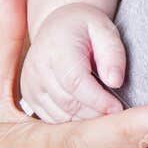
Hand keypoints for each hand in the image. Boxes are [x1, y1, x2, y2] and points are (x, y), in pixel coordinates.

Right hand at [20, 1, 126, 122]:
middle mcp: (38, 68)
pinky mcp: (29, 97)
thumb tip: (115, 81)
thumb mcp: (104, 29)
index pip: (75, 82)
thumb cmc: (85, 27)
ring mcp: (30, 84)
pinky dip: (72, 122)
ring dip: (85, 121)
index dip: (98, 99)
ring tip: (104, 115)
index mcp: (56, 48)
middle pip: (68, 102)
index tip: (118, 108)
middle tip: (116, 116)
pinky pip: (52, 119)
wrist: (59, 25)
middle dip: (95, 113)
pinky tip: (88, 115)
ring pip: (60, 115)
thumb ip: (113, 53)